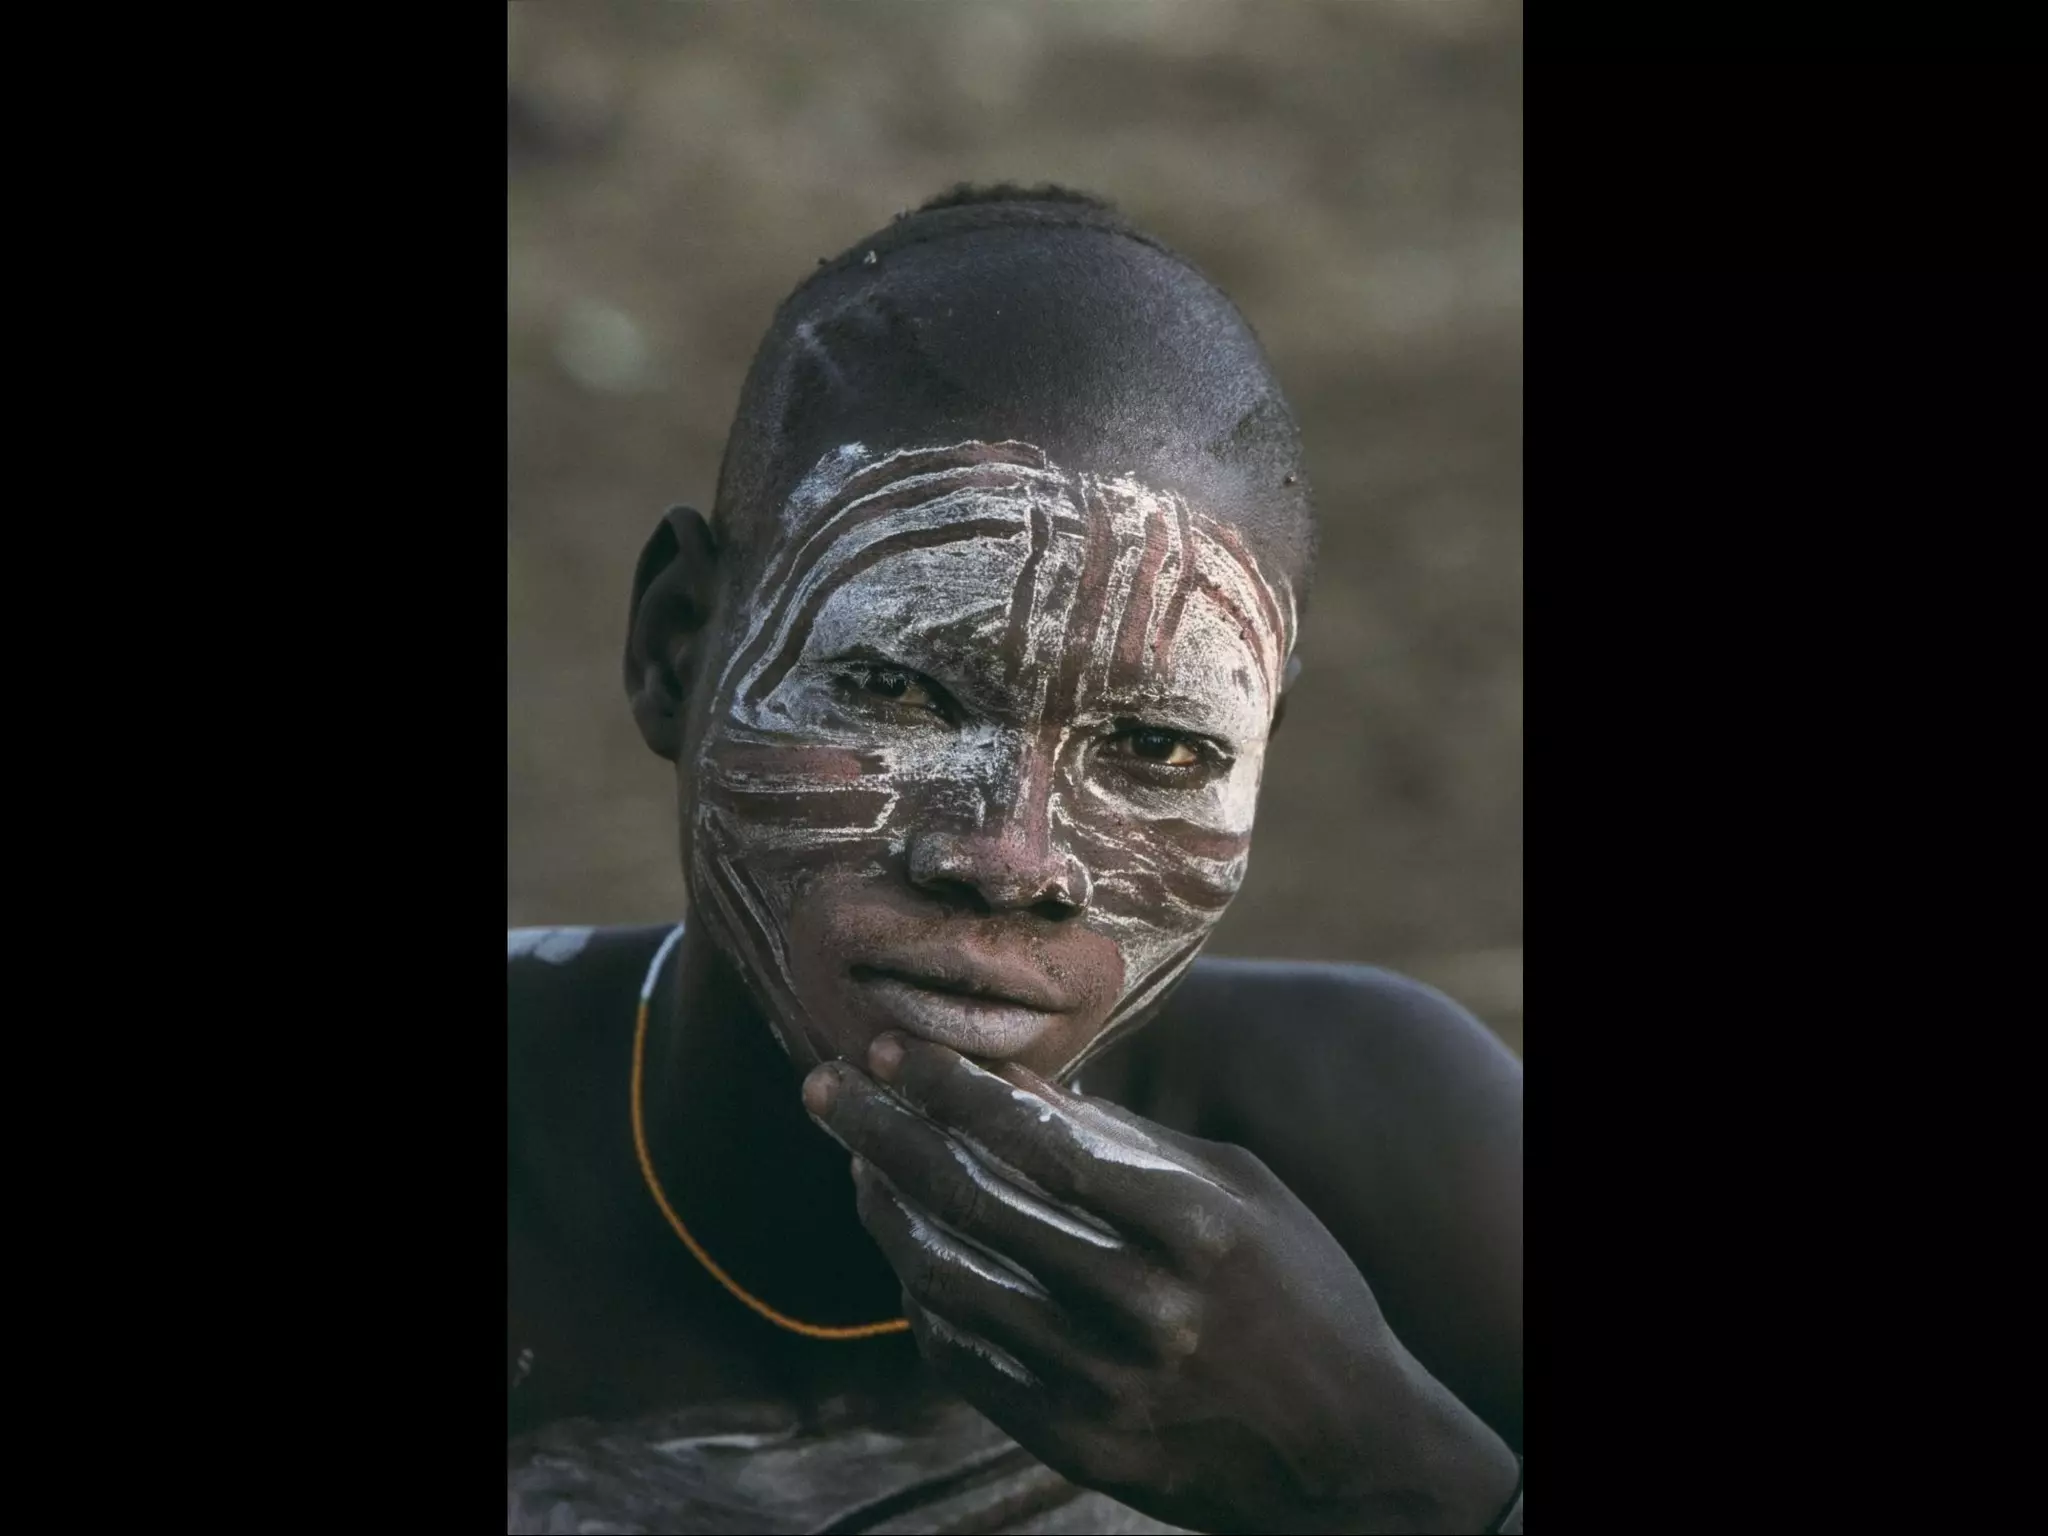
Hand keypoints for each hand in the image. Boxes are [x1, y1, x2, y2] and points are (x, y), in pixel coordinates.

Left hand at [803, 1035, 1518, 1534]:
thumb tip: (1015, 1080)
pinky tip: (910, 1251)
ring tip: (859, 1162)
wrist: (1350, 1453)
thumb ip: (1129, 1141)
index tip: (888, 1048)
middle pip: (974, 1203)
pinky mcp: (1077, 1442)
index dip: (951, 1088)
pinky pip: (965, 1358)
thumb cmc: (1299, 1293)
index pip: (1041, 1139)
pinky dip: (924, 1296)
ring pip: (951, 1281)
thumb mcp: (1240, 1193)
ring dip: (888, 1211)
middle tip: (825, 1087)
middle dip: (884, 1133)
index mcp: (1195, 1225)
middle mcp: (1145, 1307)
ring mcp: (1105, 1385)